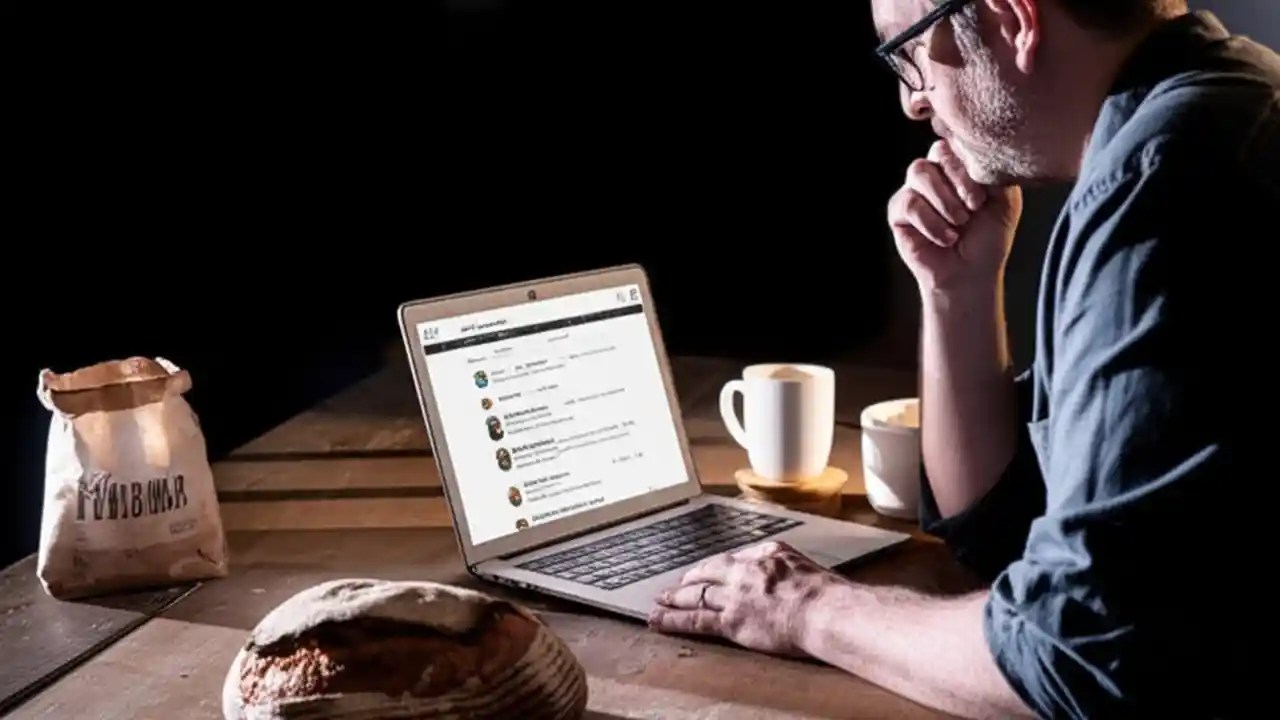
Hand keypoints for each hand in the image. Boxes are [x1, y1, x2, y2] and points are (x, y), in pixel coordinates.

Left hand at [648, 540, 839, 656]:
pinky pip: (696, 620)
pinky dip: (674, 619)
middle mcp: (744, 571)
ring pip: (697, 595)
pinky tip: (659, 619)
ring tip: (660, 601)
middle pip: (709, 572)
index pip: (732, 560)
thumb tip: (775, 567)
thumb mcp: (800, 562)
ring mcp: (734, 596)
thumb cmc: (823, 592)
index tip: (708, 572)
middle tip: (677, 585)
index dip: (716, 568)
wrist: (822, 609)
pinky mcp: (731, 621)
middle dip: (691, 579)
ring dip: (675, 598)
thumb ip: (780, 562)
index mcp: (763, 553)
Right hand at [888, 139, 1021, 293]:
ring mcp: (915, 189)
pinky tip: (945, 238)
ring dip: (944, 201)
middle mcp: (936, 171)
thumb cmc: (988, 237)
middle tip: (975, 206)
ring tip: (959, 224)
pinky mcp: (899, 211)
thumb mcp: (1004, 199)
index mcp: (960, 163)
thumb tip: (976, 150)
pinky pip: (909, 203)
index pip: (958, 139)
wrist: (971, 272)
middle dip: (959, 179)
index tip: (984, 191)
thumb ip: (993, 170)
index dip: (968, 160)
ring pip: (919, 172)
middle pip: (937, 151)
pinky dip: (931, 223)